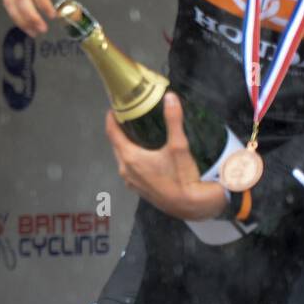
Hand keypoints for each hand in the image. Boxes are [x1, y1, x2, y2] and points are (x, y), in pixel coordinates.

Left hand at [104, 92, 225, 220]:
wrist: (191, 205)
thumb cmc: (183, 177)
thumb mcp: (179, 146)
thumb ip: (173, 120)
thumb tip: (170, 97)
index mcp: (129, 158)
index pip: (112, 133)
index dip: (111, 119)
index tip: (113, 109)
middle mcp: (125, 170)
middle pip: (116, 145)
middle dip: (119, 131)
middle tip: (127, 118)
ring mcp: (131, 182)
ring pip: (122, 158)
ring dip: (125, 146)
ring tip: (135, 134)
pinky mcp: (139, 189)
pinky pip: (130, 169)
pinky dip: (132, 159)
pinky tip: (144, 155)